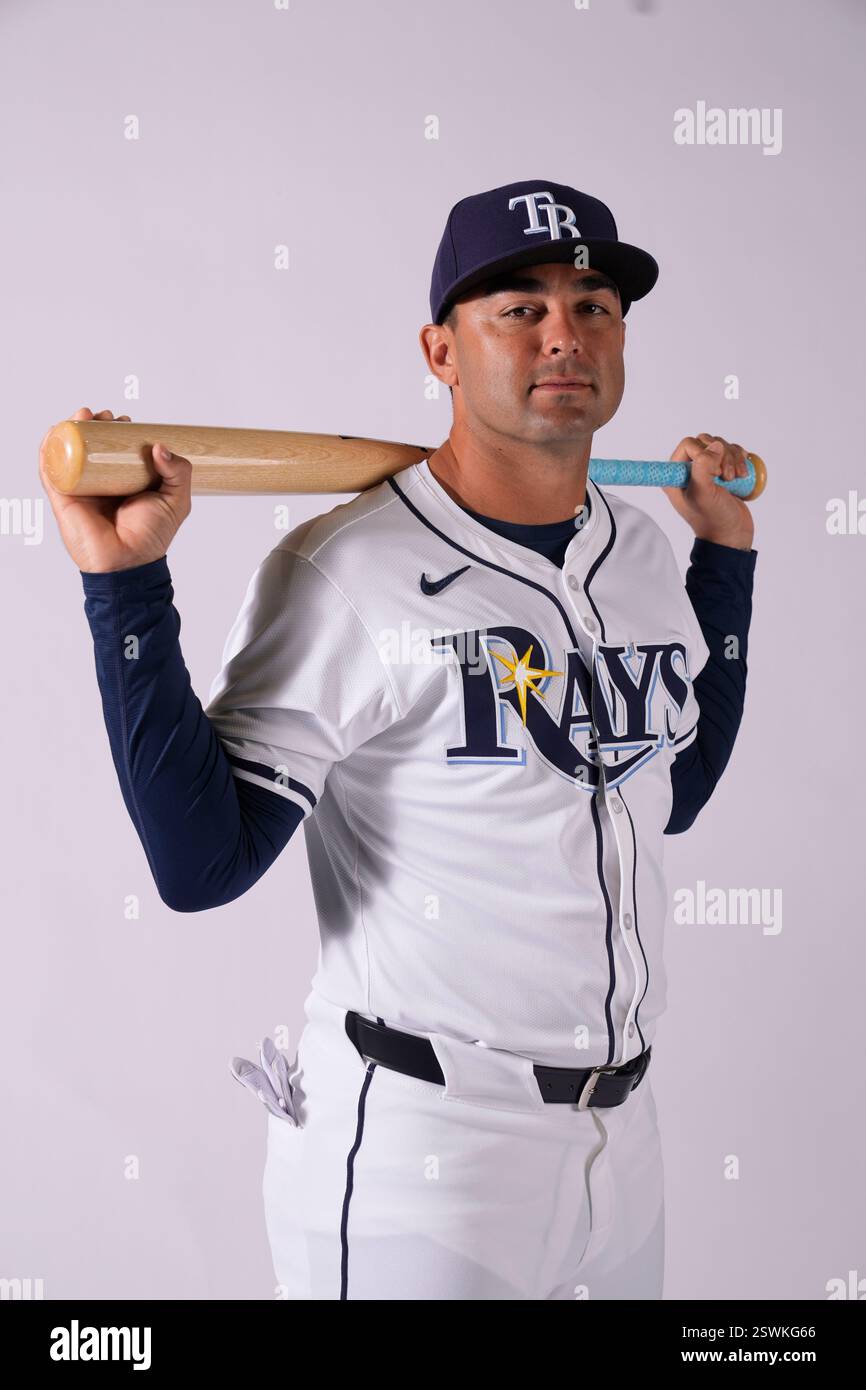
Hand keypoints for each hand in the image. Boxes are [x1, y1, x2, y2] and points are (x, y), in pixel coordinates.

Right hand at [39, 406, 192, 573]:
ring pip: (69, 453)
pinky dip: (48, 450)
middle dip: (95, 425)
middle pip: (91, 447)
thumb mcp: (176, 500)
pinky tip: (54, 433)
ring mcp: (80, 490)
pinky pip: (50, 471)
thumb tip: (159, 447)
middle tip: (106, 416)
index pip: (116, 450)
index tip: (126, 421)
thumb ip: (179, 472)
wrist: (130, 562)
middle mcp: (100, 484)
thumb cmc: (153, 536)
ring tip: (83, 416)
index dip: (118, 432)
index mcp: (123, 482)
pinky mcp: (63, 498)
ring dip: (71, 430)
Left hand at [662, 434, 754, 551]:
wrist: (732, 534)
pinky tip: (743, 475)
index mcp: (675, 475)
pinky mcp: (723, 472)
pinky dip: (741, 459)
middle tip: (727, 477)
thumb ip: (703, 467)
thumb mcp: (703, 494)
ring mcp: (707, 470)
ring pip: (721, 446)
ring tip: (737, 478)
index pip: (688, 444)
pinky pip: (732, 452)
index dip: (704, 452)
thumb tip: (715, 445)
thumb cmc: (714, 519)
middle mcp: (689, 470)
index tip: (714, 473)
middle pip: (706, 442)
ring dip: (733, 458)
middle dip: (722, 456)